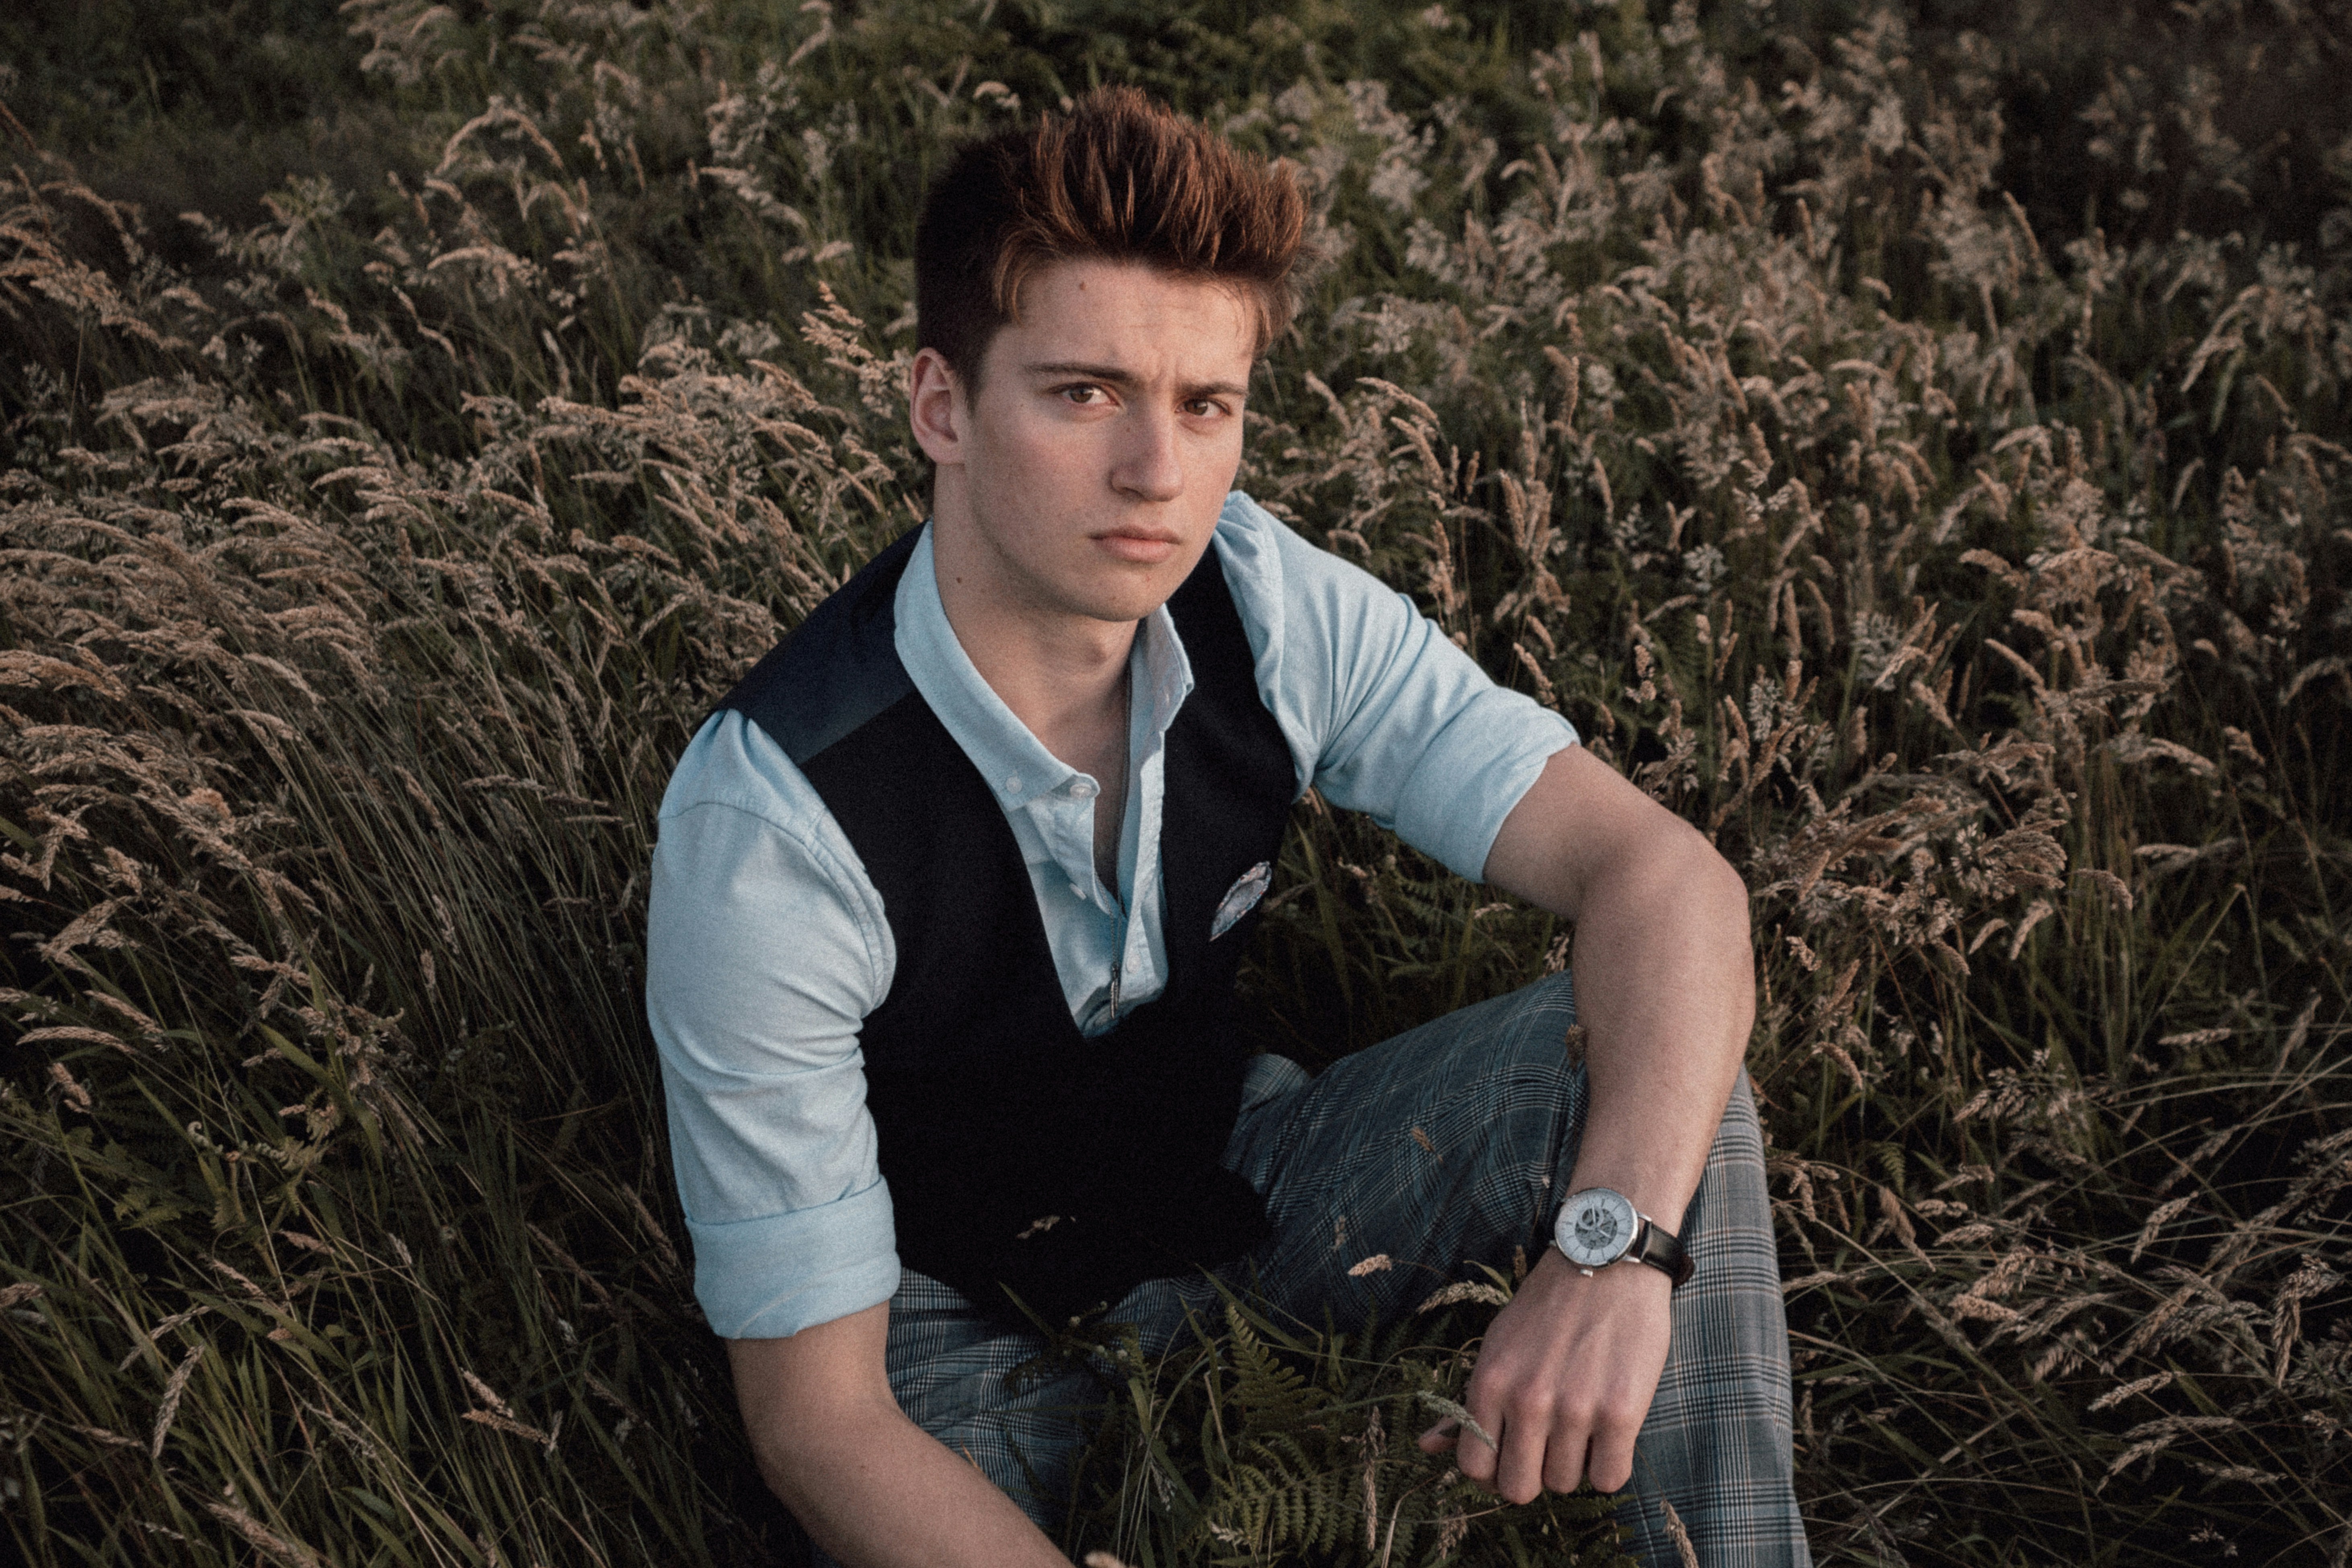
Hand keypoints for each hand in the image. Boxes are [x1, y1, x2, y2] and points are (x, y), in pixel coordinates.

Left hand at [1416, 1245, 1671, 1500]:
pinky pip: (1609, 1480)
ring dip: (1573, 1465)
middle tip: (1547, 1447)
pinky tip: (1608, 1434)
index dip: (1492, 1472)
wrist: (1607, 1262)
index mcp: (1489, 1383)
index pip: (1474, 1468)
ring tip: (1581, 1426)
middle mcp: (1527, 1400)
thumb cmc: (1547, 1309)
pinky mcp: (1621, 1413)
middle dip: (1532, 1476)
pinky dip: (1609, 1465)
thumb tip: (1426, 1447)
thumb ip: (1465, 1404)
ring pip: (1564, 1484)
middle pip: (1518, 1488)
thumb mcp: (1496, 1348)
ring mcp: (1575, 1408)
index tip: (1511, 1456)